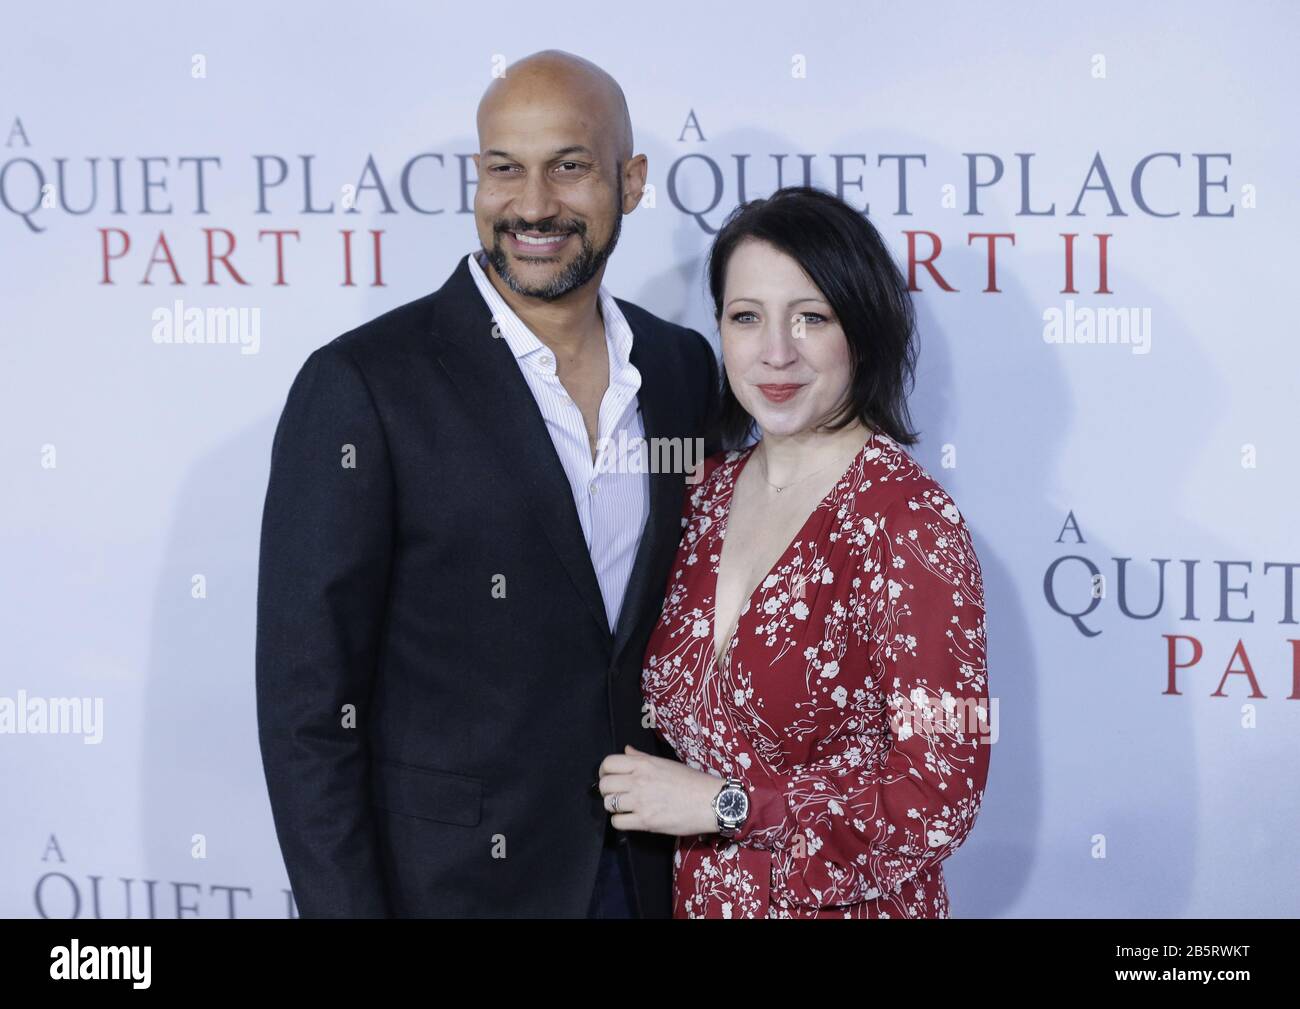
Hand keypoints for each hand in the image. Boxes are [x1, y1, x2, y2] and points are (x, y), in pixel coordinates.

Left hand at [597, 745, 721, 836]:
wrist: (711, 801)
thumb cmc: (692, 782)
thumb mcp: (665, 763)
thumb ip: (642, 758)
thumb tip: (627, 751)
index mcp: (644, 764)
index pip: (608, 764)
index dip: (604, 772)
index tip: (608, 777)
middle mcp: (639, 780)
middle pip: (604, 785)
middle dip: (607, 790)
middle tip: (616, 794)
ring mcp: (641, 801)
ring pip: (608, 804)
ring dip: (613, 807)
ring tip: (625, 807)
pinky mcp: (646, 821)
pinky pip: (617, 822)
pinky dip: (620, 822)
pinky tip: (630, 819)